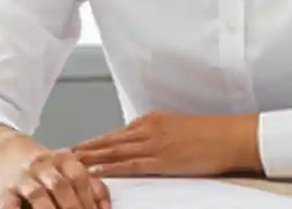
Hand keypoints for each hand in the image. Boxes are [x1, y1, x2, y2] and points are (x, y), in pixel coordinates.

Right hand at [0, 134, 111, 208]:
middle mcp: (42, 166)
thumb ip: (91, 186)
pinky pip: (9, 204)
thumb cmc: (46, 168)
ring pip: (37, 194)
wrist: (9, 153)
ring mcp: (22, 179)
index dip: (90, 198)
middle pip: (60, 185)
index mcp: (63, 160)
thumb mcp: (69, 168)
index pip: (79, 177)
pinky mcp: (4, 191)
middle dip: (73, 208)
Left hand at [71, 111, 260, 177]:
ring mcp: (153, 143)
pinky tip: (93, 171)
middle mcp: (148, 129)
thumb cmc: (211, 134)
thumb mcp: (179, 126)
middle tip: (61, 153)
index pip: (117, 133)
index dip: (96, 141)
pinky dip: (108, 168)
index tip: (79, 146)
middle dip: (85, 147)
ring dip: (89, 157)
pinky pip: (128, 164)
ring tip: (69, 162)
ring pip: (113, 151)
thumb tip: (143, 141)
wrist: (230, 136)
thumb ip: (158, 132)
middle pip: (108, 140)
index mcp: (152, 120)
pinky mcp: (161, 159)